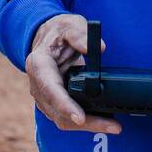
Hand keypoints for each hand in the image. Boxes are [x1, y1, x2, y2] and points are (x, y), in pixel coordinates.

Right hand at [25, 14, 121, 135]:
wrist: (47, 39)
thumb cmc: (58, 32)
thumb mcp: (68, 25)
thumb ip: (80, 35)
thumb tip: (100, 48)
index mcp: (38, 65)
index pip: (50, 89)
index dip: (64, 105)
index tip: (80, 117)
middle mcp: (38, 85)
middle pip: (59, 111)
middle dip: (85, 122)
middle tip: (113, 126)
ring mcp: (44, 97)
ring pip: (63, 119)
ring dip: (88, 126)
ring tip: (113, 126)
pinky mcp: (53, 104)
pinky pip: (67, 118)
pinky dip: (85, 122)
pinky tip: (104, 121)